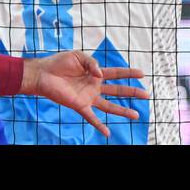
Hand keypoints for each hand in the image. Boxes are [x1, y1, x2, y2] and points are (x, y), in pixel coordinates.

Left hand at [22, 51, 149, 138]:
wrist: (43, 73)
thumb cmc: (59, 63)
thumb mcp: (78, 56)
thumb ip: (92, 63)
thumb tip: (101, 75)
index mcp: (95, 73)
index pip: (116, 73)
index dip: (128, 73)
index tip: (142, 73)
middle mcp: (94, 86)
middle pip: (117, 90)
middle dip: (132, 92)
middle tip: (146, 95)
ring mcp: (88, 97)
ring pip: (109, 106)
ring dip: (123, 111)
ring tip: (136, 115)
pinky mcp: (79, 105)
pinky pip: (91, 117)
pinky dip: (99, 126)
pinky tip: (107, 134)